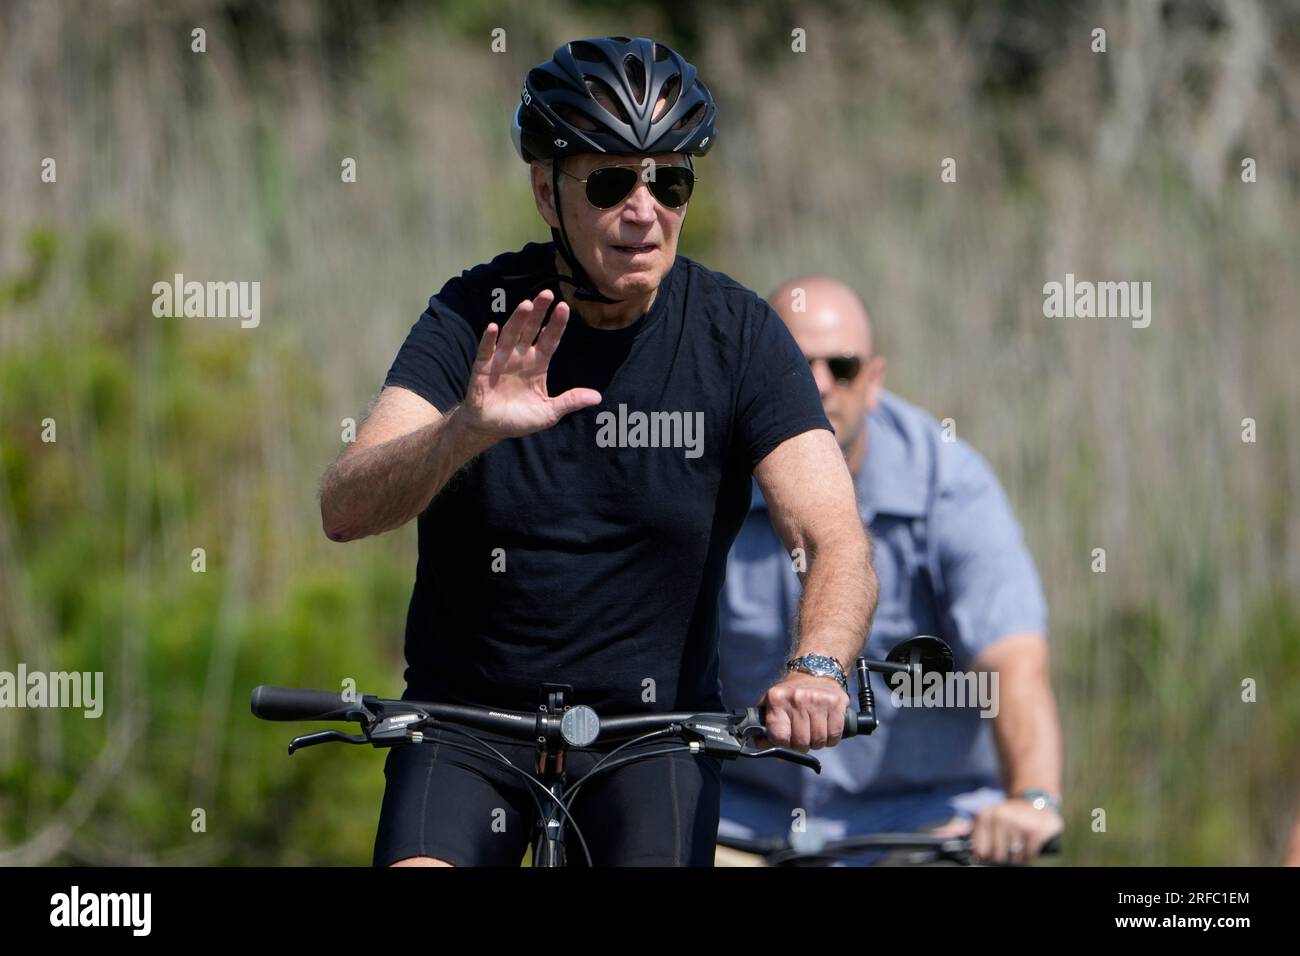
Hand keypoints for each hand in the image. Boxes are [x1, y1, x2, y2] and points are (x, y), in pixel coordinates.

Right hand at [460, 289, 601, 440]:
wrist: (491, 429)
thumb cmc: (521, 419)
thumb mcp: (549, 412)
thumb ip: (570, 401)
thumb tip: (598, 397)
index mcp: (538, 364)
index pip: (550, 339)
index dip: (556, 324)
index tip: (564, 307)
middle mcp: (520, 357)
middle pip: (531, 330)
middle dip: (538, 312)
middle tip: (546, 294)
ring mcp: (501, 360)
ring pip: (510, 335)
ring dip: (517, 320)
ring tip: (526, 304)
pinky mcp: (483, 368)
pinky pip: (486, 351)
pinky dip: (489, 339)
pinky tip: (493, 326)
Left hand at [756, 672, 848, 751]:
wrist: (814, 672)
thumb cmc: (790, 694)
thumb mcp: (770, 704)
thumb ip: (764, 727)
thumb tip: (764, 748)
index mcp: (776, 699)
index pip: (779, 737)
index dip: (783, 744)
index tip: (786, 740)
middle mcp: (797, 698)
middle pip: (801, 742)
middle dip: (802, 745)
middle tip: (802, 736)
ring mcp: (817, 700)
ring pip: (819, 741)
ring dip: (817, 742)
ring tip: (813, 731)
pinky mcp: (835, 703)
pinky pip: (834, 735)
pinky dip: (831, 738)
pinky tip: (826, 728)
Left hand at [932, 798, 1062, 863]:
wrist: (1036, 804)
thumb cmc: (1007, 818)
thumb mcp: (984, 820)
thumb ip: (960, 829)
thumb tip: (938, 834)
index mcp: (985, 815)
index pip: (980, 852)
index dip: (987, 855)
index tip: (993, 848)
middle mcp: (1000, 817)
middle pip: (997, 857)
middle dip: (1004, 855)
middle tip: (1009, 842)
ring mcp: (1019, 823)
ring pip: (1014, 858)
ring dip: (1018, 855)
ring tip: (1020, 840)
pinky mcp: (1036, 831)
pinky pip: (1029, 855)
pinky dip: (1030, 853)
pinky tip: (1030, 841)